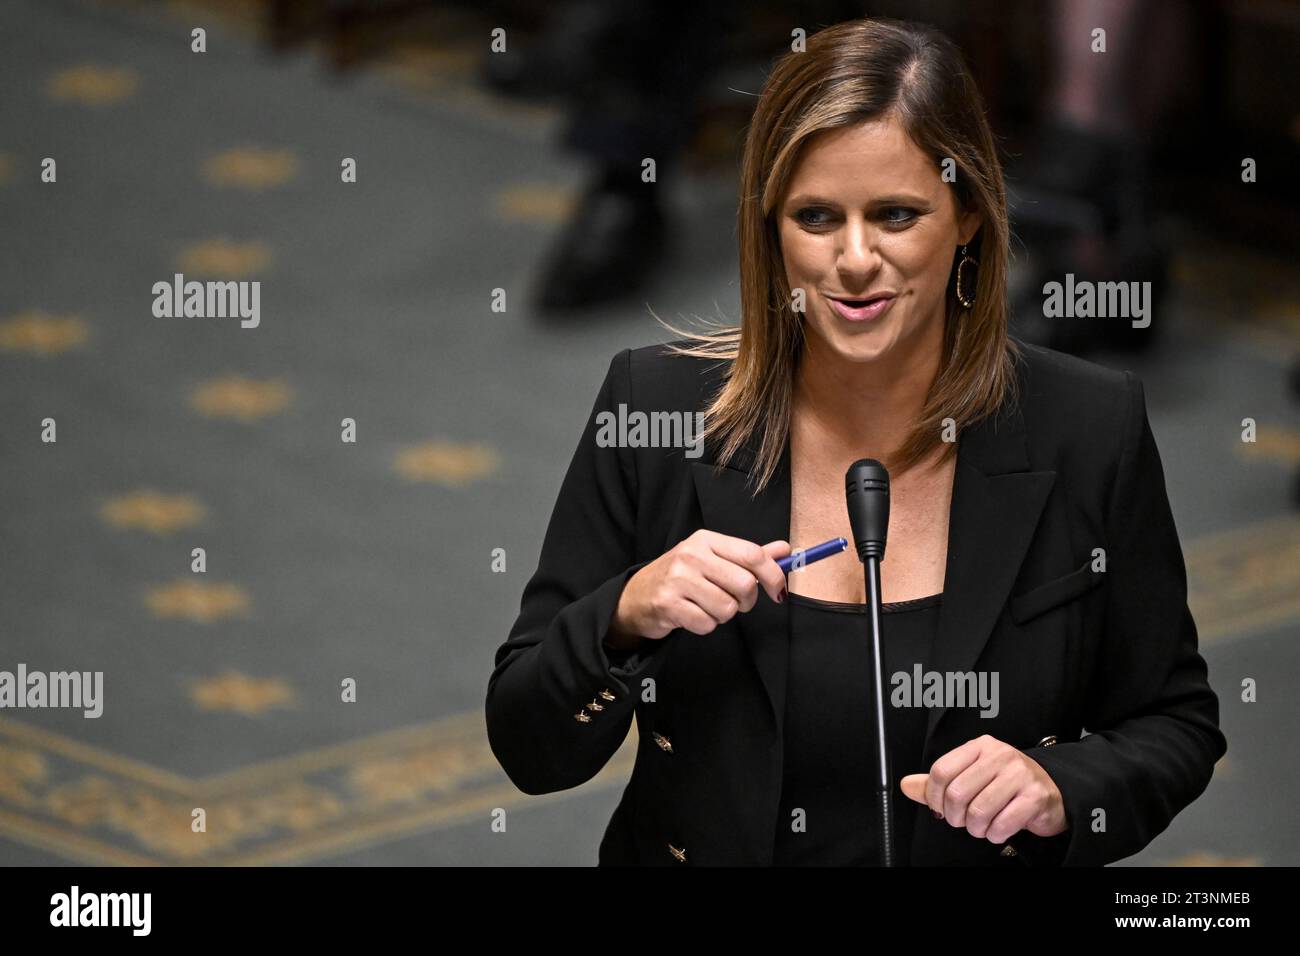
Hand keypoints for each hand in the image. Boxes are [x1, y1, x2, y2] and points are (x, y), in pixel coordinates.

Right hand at [610, 530, 789, 640]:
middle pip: (745, 584)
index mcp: (706, 540)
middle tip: (732, 601)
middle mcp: (691, 555)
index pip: (752, 554)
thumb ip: (748, 556)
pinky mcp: (668, 604)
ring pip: (728, 608)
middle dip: (746, 601)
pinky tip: (691, 616)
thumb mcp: (712, 559)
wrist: (636, 597)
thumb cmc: (680, 578)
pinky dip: (705, 625)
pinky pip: (707, 624)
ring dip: (722, 615)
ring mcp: (678, 579)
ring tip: (705, 607)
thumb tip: (785, 550)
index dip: (773, 576)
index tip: (779, 593)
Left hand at [900, 735, 1067, 844]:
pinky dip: (995, 835)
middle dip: (955, 817)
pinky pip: (1002, 824)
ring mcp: (1019, 775)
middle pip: (957, 793)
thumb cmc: (1006, 784)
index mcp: (979, 747)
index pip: (941, 770)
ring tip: (982, 826)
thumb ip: (938, 782)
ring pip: (978, 811)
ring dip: (976, 828)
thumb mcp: (971, 775)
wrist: (1052, 791)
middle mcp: (999, 755)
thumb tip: (906, 785)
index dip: (933, 797)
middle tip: (963, 821)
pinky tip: (998, 830)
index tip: (939, 808)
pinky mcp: (1035, 797)